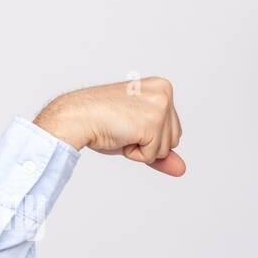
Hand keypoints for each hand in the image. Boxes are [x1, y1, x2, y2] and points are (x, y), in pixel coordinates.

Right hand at [33, 76, 184, 175]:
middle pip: (174, 140)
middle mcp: (165, 92)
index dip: (150, 136)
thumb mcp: (138, 134)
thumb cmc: (101, 122)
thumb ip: (161, 150)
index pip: (173, 130)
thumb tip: (182, 169)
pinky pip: (153, 156)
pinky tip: (121, 135)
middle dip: (149, 143)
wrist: (76, 117)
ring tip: (122, 129)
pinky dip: (135, 154)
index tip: (128, 121)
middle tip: (124, 126)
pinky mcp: (152, 122)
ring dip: (142, 149)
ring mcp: (160, 106)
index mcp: (162, 87)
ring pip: (165, 150)